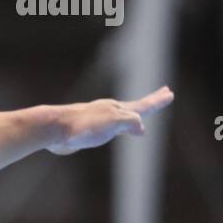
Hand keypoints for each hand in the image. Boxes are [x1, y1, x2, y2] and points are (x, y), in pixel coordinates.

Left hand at [46, 86, 173, 154]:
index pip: (143, 105)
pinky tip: (109, 130)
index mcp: (117, 110)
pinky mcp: (85, 130)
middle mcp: (108, 111)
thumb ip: (130, 122)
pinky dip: (115, 127)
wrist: (53, 129)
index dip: (157, 101)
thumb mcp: (113, 122)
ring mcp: (96, 119)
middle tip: (165, 92)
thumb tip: (142, 129)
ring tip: (139, 114)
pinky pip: (106, 127)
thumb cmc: (82, 126)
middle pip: (135, 106)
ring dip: (132, 114)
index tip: (170, 93)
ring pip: (119, 116)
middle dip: (151, 101)